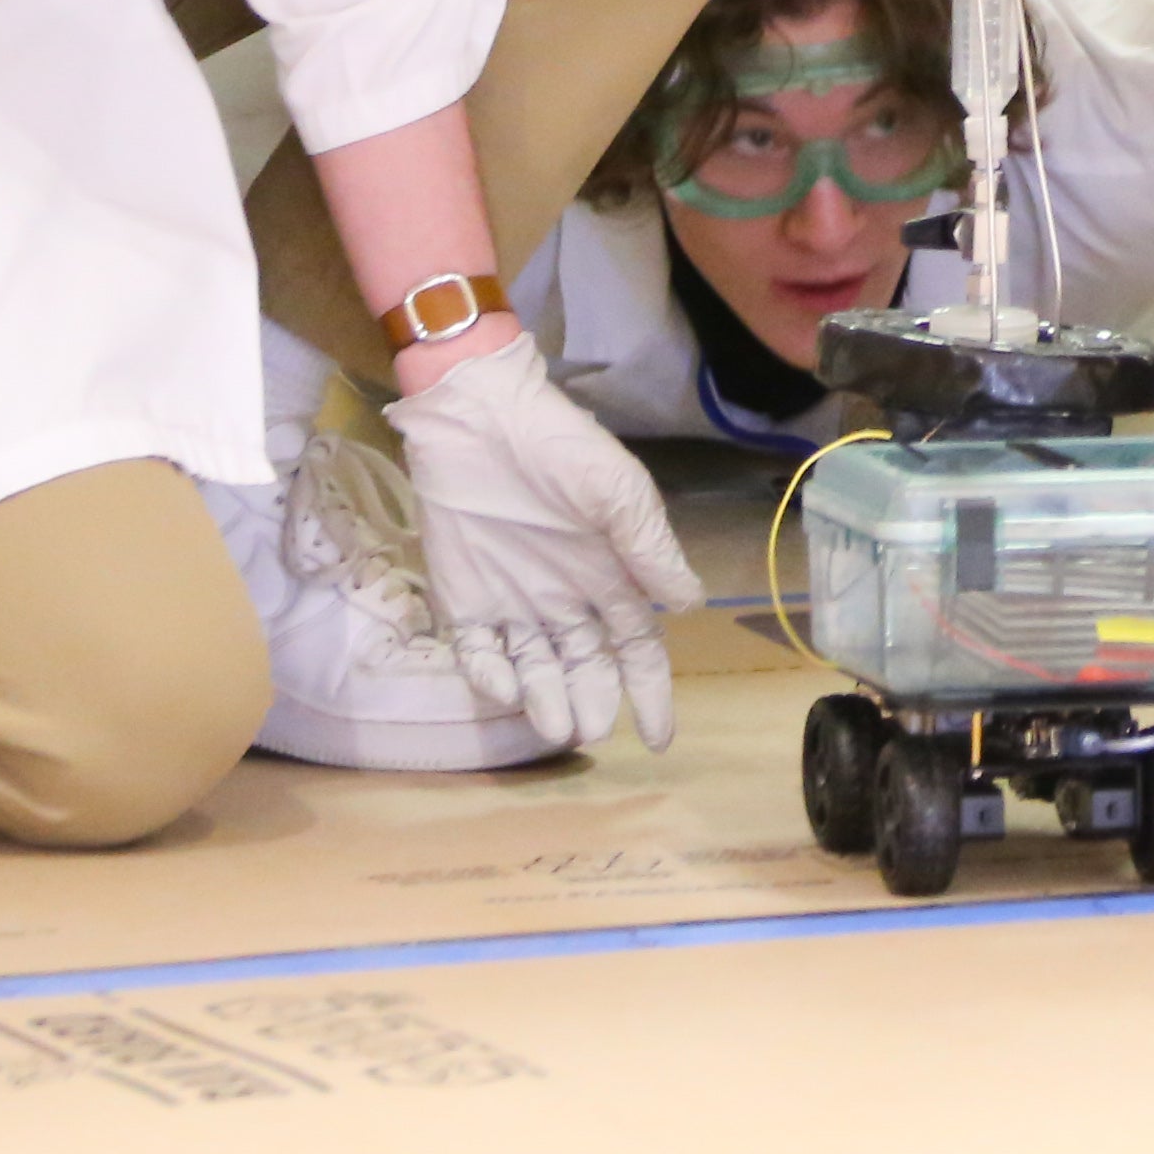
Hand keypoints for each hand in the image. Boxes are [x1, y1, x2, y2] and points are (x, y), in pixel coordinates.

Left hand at [385, 330, 703, 750]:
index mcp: (609, 577)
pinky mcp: (463, 598)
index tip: (658, 738)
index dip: (650, 694)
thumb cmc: (560, 448)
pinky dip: (489, 675)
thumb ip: (649, 549)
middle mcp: (564, 600)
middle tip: (591, 731)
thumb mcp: (618, 492)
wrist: (481, 415)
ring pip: (535, 671)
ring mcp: (513, 602)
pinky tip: (504, 686)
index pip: (636, 651)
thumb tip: (690, 605)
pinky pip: (477, 651)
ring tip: (556, 726)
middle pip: (586, 669)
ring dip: (546, 702)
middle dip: (592, 704)